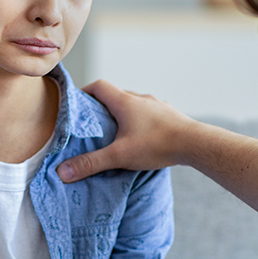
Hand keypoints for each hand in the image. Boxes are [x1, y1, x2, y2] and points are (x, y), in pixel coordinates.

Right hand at [57, 79, 197, 181]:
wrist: (196, 144)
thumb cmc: (157, 145)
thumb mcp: (120, 156)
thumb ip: (91, 163)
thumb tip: (62, 172)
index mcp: (125, 102)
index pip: (99, 86)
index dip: (85, 92)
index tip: (77, 103)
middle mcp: (141, 99)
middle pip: (116, 95)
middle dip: (103, 106)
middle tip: (94, 122)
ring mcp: (158, 105)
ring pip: (135, 104)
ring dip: (124, 114)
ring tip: (118, 131)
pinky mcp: (171, 115)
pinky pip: (151, 113)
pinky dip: (142, 121)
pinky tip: (143, 137)